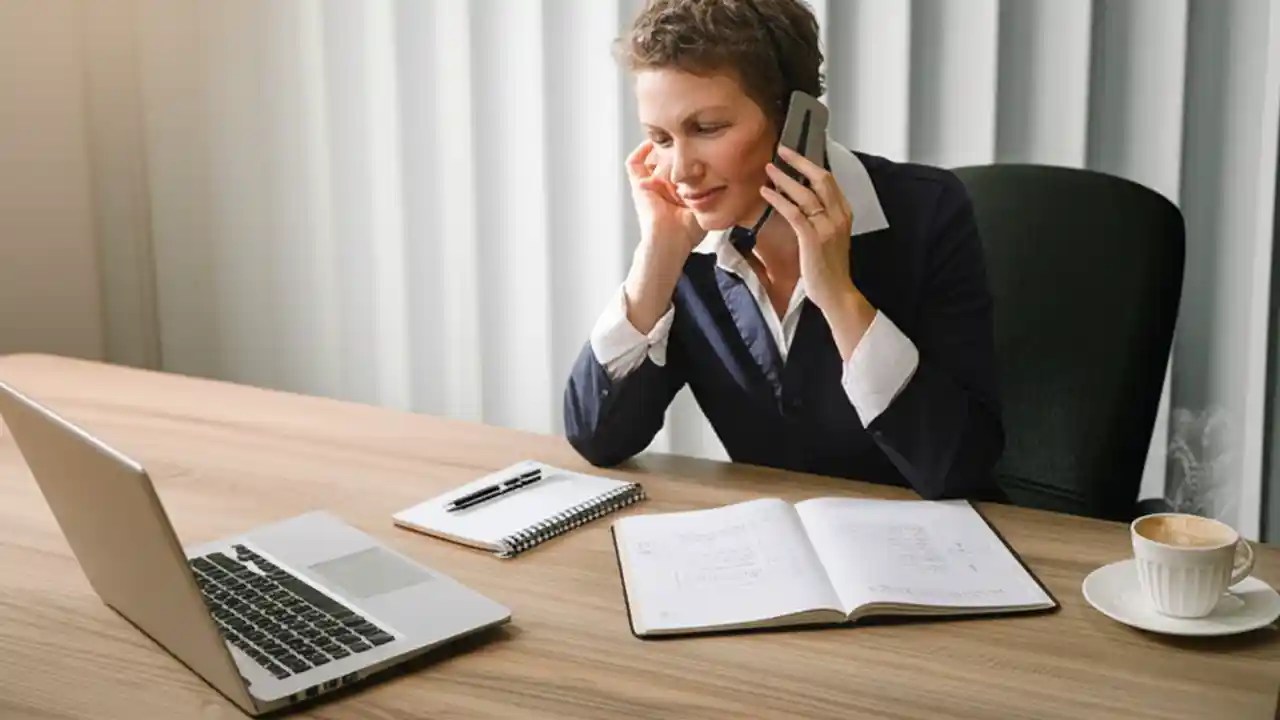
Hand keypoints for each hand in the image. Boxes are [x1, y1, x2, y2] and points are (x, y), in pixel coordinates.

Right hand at [626, 140, 702, 260]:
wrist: (669, 242)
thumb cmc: (687, 232)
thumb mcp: (705, 207)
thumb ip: (711, 193)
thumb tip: (726, 177)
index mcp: (675, 192)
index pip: (679, 168)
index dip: (688, 157)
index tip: (700, 146)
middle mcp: (661, 187)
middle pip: (666, 160)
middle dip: (676, 149)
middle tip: (688, 139)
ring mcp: (649, 185)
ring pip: (653, 159)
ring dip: (662, 149)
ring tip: (673, 138)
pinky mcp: (639, 186)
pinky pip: (634, 163)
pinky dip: (641, 151)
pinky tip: (653, 143)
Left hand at [759, 144, 856, 313]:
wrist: (837, 293)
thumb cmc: (829, 268)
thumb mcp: (830, 237)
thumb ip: (821, 218)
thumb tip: (800, 201)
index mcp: (844, 214)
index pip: (829, 181)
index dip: (810, 164)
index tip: (794, 154)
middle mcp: (838, 216)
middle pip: (821, 179)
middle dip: (800, 162)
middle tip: (781, 150)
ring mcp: (826, 227)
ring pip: (806, 193)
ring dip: (785, 178)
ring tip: (768, 169)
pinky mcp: (812, 239)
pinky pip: (794, 213)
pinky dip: (779, 200)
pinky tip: (766, 193)